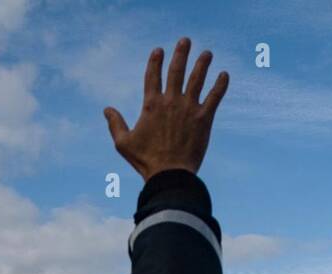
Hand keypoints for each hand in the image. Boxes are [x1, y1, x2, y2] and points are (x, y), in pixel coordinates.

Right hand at [104, 38, 227, 180]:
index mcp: (151, 104)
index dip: (155, 61)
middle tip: (185, 41)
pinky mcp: (203, 118)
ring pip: (197, 79)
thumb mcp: (123, 143)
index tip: (159, 50)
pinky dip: (220, 85)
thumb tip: (107, 109)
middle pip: (177, 70)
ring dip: (202, 64)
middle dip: (181, 53)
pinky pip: (214, 97)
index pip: (153, 75)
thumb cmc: (146, 161)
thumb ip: (115, 124)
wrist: (170, 174)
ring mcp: (188, 108)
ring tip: (207, 54)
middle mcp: (171, 101)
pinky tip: (224, 75)